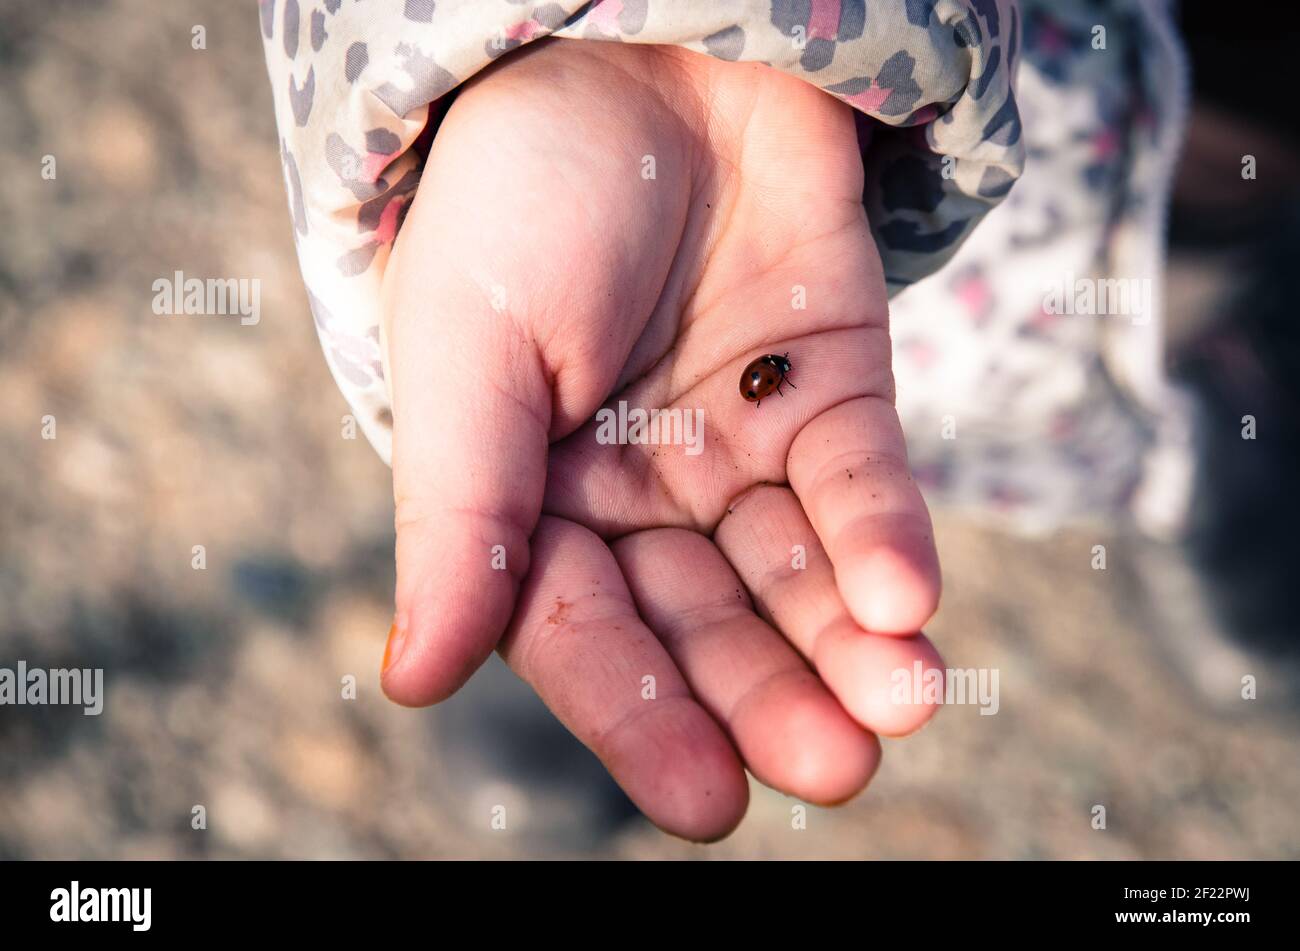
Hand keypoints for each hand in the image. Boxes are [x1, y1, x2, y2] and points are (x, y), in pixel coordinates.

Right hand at [380, 38, 942, 839]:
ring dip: (851, 640)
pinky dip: (886, 534)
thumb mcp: (467, 354)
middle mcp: (636, 486)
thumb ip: (458, 516)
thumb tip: (414, 676)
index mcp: (532, 495)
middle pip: (706, 619)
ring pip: (797, 570)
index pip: (584, 631)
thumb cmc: (518, 193)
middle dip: (770, 697)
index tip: (706, 803)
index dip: (642, 716)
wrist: (634, 42)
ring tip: (901, 704)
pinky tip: (910, 595)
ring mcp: (738, 438)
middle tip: (834, 770)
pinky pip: (860, 475)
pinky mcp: (830, 383)